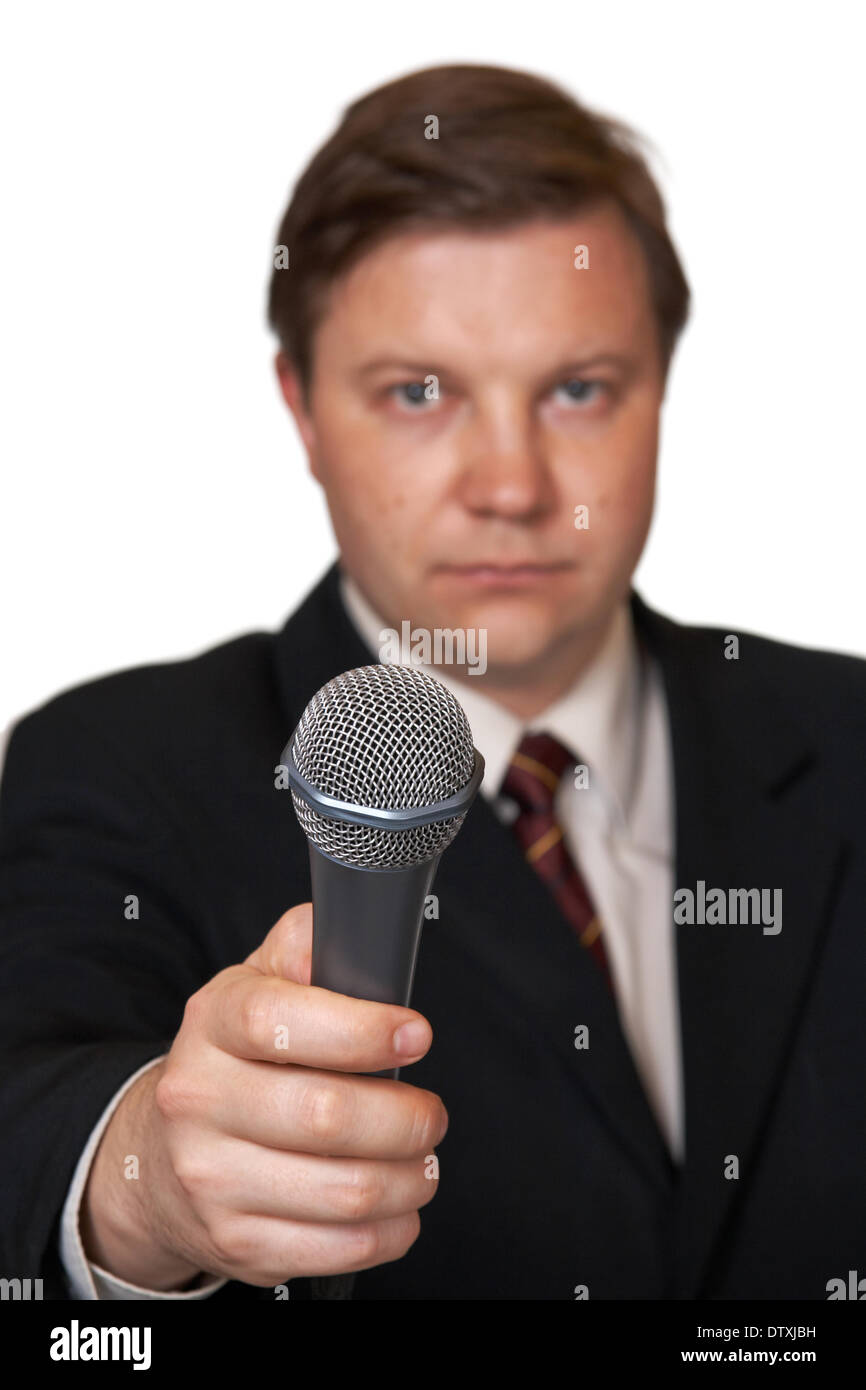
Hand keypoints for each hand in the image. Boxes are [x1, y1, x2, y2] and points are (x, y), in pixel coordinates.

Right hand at [81, 903, 445, 1288]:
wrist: (161, 1156)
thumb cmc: (236, 1059)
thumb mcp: (256, 984)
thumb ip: (303, 945)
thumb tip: (351, 926)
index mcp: (212, 1023)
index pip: (280, 1021)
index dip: (361, 1029)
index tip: (416, 1033)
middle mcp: (200, 1100)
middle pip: (327, 1116)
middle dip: (407, 1117)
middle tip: (429, 1112)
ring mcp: (212, 1179)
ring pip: (345, 1191)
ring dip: (411, 1177)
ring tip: (423, 1158)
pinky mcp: (237, 1243)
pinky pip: (338, 1248)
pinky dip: (392, 1231)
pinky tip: (399, 1204)